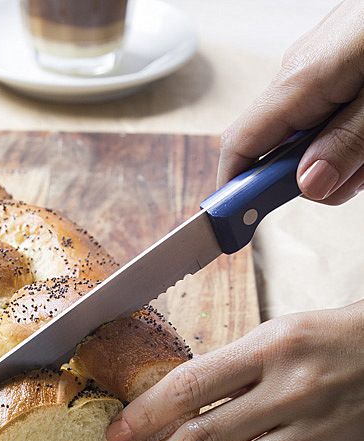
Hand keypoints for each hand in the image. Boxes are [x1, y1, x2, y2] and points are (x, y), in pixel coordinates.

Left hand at [106, 301, 363, 440]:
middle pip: (202, 438)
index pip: (188, 386)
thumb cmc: (343, 339)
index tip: (117, 435)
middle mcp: (293, 390)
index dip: (144, 415)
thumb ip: (235, 366)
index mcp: (272, 347)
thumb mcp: (284, 333)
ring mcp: (323, 430)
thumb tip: (180, 401)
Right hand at [217, 0, 363, 204]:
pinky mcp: (342, 65)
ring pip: (311, 138)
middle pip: (278, 149)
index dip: (232, 192)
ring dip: (345, 157)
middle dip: (312, 177)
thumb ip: (349, 142)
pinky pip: (333, 115)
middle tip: (358, 175)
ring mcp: (322, 68)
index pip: (241, 146)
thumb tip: (309, 185)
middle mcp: (302, 74)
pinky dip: (356, 135)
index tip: (235, 230)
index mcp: (302, 79)